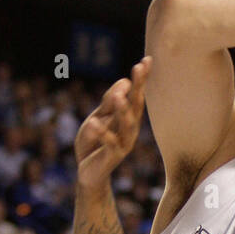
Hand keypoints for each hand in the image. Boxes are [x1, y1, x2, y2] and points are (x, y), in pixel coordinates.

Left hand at [74, 59, 150, 187]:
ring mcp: (123, 144)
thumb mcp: (98, 117)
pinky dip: (102, 134)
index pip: (136, 95)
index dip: (141, 79)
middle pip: (135, 106)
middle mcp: (130, 129)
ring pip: (126, 125)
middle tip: (139, 69)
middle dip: (138, 88)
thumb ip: (109, 102)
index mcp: (127, 117)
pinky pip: (109, 144)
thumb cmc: (94, 142)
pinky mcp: (112, 157)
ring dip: (123, 110)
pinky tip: (94, 123)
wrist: (88, 172)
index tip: (146, 60)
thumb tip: (124, 82)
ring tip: (119, 96)